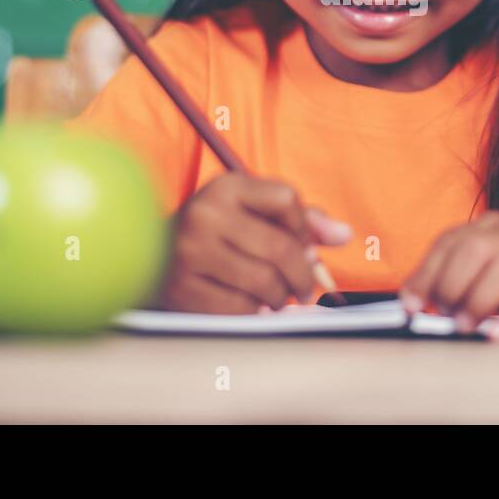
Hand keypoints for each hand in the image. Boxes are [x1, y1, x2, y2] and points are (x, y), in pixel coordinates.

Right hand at [155, 173, 350, 313]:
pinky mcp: (183, 289)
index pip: (287, 199)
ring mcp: (191, 252)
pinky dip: (257, 313)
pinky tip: (255, 306)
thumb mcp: (254, 211)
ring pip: (265, 283)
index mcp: (226, 186)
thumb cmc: (220, 232)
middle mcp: (206, 214)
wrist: (153, 256)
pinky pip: (241, 309)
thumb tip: (344, 235)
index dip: (303, 227)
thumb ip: (302, 219)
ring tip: (279, 297)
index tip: (301, 244)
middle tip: (305, 288)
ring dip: (282, 298)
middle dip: (303, 274)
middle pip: (281, 248)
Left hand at [399, 212, 498, 341]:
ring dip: (479, 299)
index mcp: (494, 225)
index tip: (411, 304)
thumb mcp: (497, 263)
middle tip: (444, 315)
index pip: (450, 241)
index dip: (426, 274)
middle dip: (451, 284)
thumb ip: (462, 274)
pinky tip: (498, 335)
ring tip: (466, 326)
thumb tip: (415, 301)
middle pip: (474, 248)